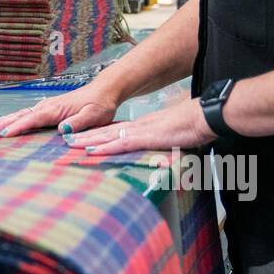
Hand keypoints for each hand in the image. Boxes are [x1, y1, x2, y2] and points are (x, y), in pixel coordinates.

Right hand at [0, 79, 119, 137]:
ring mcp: (46, 106)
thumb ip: (78, 123)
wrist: (104, 91)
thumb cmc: (100, 105)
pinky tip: (6, 123)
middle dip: (3, 123)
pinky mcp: (48, 109)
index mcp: (56, 109)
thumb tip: (62, 130)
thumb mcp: (94, 115)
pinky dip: (13, 119)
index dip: (18, 127)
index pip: (33, 119)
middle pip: (21, 115)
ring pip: (21, 114)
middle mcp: (48, 106)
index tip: (3, 134)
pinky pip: (26, 114)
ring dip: (4, 121)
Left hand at [63, 97, 213, 155]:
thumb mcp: (178, 138)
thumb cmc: (196, 126)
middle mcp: (139, 128)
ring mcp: (141, 132)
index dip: (99, 135)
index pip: (117, 132)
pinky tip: (91, 151)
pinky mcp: (147, 138)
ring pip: (108, 137)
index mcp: (145, 127)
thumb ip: (168, 147)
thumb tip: (166, 157)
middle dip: (86, 137)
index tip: (84, 138)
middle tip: (67, 140)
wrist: (206, 116)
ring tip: (69, 144)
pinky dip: (105, 148)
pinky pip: (121, 144)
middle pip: (107, 133)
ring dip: (88, 141)